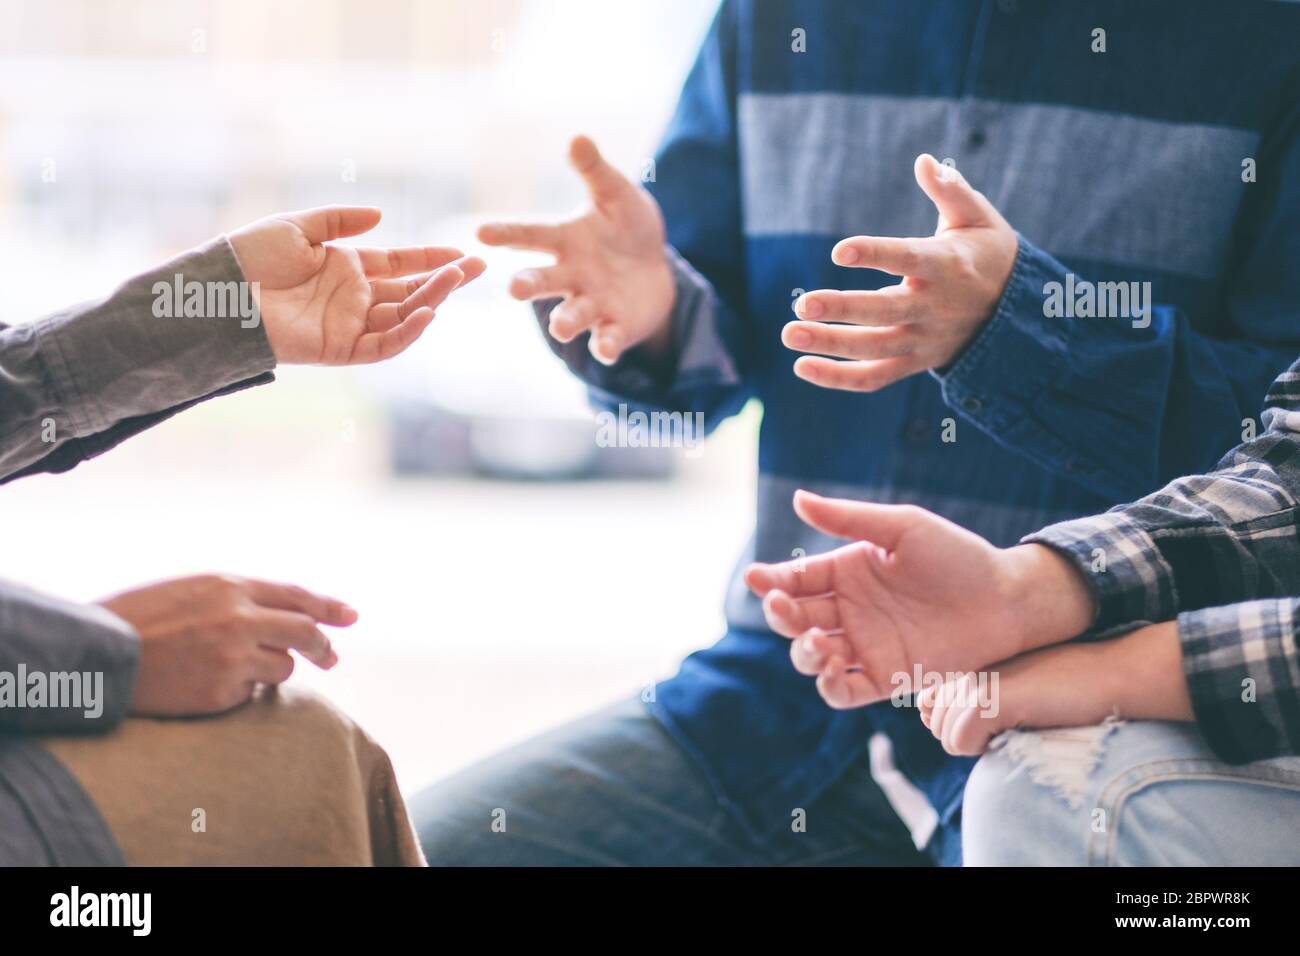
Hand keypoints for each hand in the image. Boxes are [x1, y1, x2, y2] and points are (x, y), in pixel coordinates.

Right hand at [99, 574, 357, 715]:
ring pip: (283, 667)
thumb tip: (287, 613)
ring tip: (229, 668)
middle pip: (304, 632)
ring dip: (270, 670)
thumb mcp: (192, 592)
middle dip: (323, 646)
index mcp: (229, 587)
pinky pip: (252, 693)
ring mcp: (233, 656)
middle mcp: (238, 618)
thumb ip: (238, 599)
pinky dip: (240, 692)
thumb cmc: (142, 621)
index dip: (327, 607)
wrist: (100, 657)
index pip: (295, 596)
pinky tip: (206, 685)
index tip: (350, 616)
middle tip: (330, 657)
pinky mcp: (222, 692)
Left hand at [227, 206, 485, 364]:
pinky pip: (384, 345)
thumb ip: (340, 221)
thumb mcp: (297, 227)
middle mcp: (354, 298)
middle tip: (477, 267)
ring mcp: (350, 324)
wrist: (221, 293)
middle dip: (444, 280)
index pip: (400, 264)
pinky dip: (408, 333)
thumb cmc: (250, 257)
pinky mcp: (341, 350)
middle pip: (410, 290)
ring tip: (454, 281)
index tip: (463, 252)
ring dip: (431, 300)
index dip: (431, 258)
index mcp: (346, 268)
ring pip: (403, 316)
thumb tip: (382, 216)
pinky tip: (427, 313)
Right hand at [478, 136, 675, 365]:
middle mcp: (570, 275)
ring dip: (565, 322)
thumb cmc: (626, 226)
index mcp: (565, 240)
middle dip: (527, 285)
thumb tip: (577, 138)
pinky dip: (604, 346)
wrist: (655, 268)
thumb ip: (595, 172)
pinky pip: (605, 340)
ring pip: (571, 316)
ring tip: (561, 328)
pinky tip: (605, 349)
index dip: (507, 234)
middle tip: (514, 289)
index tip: (481, 232)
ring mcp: (591, 304)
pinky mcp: (614, 328)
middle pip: (542, 281)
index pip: (530, 236)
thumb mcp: (617, 194)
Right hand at [743, 490, 1095, 708]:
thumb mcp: (903, 527)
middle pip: (796, 619)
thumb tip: (797, 498)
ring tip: (817, 642)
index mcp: (848, 572)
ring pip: (812, 657)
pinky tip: (831, 671)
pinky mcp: (885, 679)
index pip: (796, 579)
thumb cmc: (958, 556)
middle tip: (782, 608)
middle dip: (781, 616)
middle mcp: (850, 611)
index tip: (756, 578)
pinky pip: (844, 691)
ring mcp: (865, 647)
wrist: (1008, 601)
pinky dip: (828, 687)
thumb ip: (849, 519)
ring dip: (802, 653)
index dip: (771, 581)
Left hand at [784, 154, 1017, 391]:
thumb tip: (924, 161)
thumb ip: (950, 190)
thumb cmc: (987, 253)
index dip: (874, 255)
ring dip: (830, 344)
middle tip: (802, 302)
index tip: (839, 251)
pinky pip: (874, 377)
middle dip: (843, 309)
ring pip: (874, 349)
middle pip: (884, 312)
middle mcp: (933, 307)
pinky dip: (838, 378)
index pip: (908, 259)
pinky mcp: (914, 363)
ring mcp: (923, 340)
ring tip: (789, 334)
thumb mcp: (978, 217)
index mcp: (948, 266)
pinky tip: (801, 367)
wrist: (1017, 312)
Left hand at [918, 621, 1190, 755]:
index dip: (955, 723)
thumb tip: (927, 715)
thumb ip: (969, 698)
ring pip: (945, 736)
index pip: (927, 704)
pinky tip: (1015, 730)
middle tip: (1011, 722)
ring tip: (1017, 724)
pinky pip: (959, 743)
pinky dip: (982, 749)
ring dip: (978, 744)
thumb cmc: (1067, 686)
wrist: (1111, 675)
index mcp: (968, 661)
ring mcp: (972, 681)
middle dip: (967, 736)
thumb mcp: (1012, 687)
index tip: (993, 719)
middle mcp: (963, 666)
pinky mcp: (986, 699)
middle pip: (935, 724)